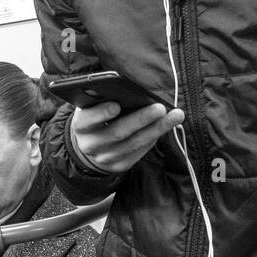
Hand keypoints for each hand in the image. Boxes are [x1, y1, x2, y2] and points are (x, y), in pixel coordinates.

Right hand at [70, 101, 184, 174]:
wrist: (92, 145)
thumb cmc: (97, 118)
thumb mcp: (93, 107)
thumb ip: (103, 99)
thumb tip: (129, 91)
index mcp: (81, 126)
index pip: (87, 120)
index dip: (100, 113)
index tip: (116, 105)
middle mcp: (91, 145)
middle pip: (117, 133)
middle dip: (140, 120)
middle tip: (160, 108)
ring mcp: (105, 158)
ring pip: (133, 143)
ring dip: (156, 129)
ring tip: (175, 116)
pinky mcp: (119, 166)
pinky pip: (139, 152)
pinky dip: (153, 138)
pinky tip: (166, 126)